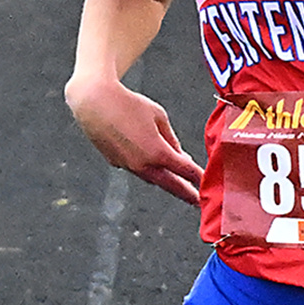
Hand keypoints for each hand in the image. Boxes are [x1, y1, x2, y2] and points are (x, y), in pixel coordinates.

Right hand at [65, 76, 202, 204]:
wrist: (93, 102)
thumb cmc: (129, 105)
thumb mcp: (159, 117)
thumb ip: (172, 140)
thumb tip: (180, 157)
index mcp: (158, 152)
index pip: (186, 171)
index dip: (199, 179)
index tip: (209, 186)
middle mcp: (142, 164)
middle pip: (170, 185)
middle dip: (186, 194)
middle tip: (198, 202)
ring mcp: (127, 165)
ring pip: (153, 179)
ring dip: (167, 182)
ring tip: (181, 186)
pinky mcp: (115, 162)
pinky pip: (137, 169)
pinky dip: (149, 170)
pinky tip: (155, 166)